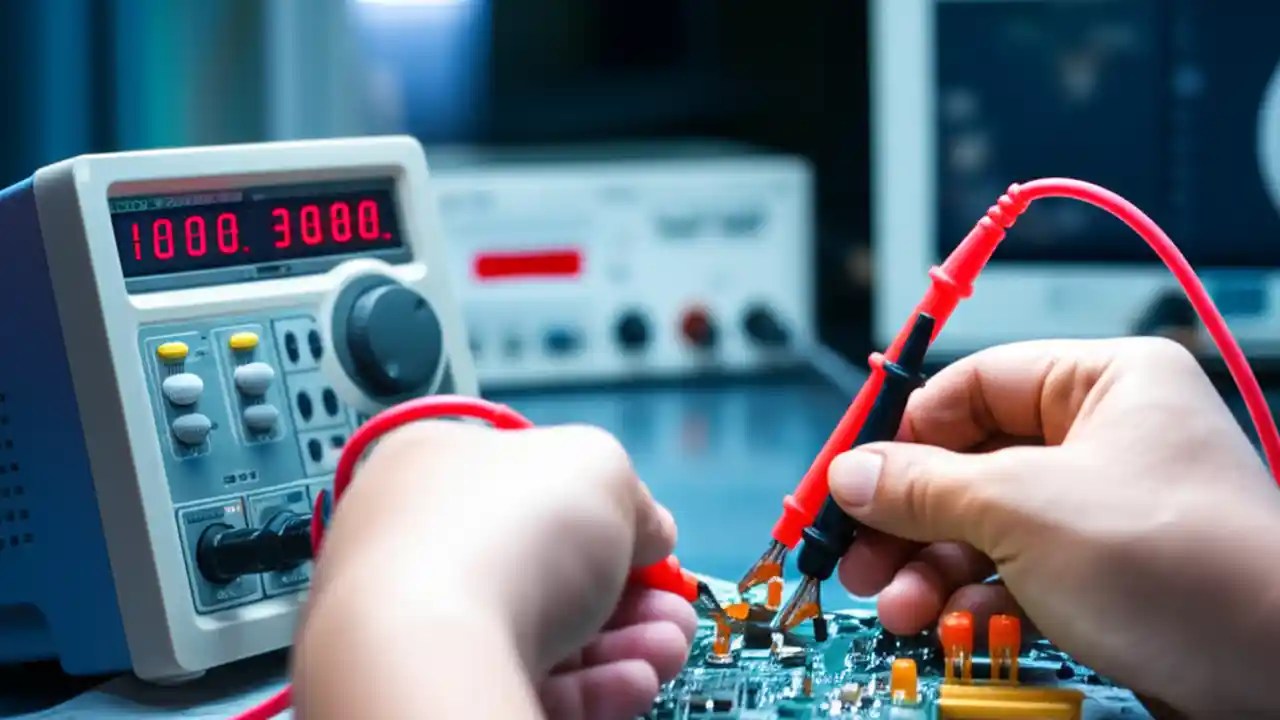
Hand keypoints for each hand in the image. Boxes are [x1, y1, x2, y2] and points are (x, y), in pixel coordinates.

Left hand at [292, 421, 695, 719]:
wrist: (434, 652)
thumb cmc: (498, 536)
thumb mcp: (600, 468)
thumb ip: (631, 494)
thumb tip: (646, 530)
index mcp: (432, 465)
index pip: (523, 480)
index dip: (597, 505)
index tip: (647, 532)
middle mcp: (418, 544)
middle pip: (549, 565)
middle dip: (631, 588)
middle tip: (671, 599)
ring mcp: (425, 624)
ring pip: (549, 631)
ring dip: (627, 639)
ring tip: (666, 643)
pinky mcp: (443, 686)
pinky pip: (531, 683)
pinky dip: (594, 686)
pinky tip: (634, 679)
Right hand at [830, 338, 1279, 718]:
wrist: (1277, 679)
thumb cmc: (1187, 568)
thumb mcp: (1026, 510)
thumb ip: (925, 486)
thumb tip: (854, 472)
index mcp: (1103, 383)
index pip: (973, 383)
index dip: (903, 429)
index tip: (850, 472)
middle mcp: (1104, 438)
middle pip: (969, 462)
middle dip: (909, 517)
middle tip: (858, 552)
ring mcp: (1103, 511)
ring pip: (985, 525)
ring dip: (931, 567)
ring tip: (899, 604)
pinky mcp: (1103, 574)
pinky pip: (1015, 572)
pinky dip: (975, 598)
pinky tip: (951, 625)